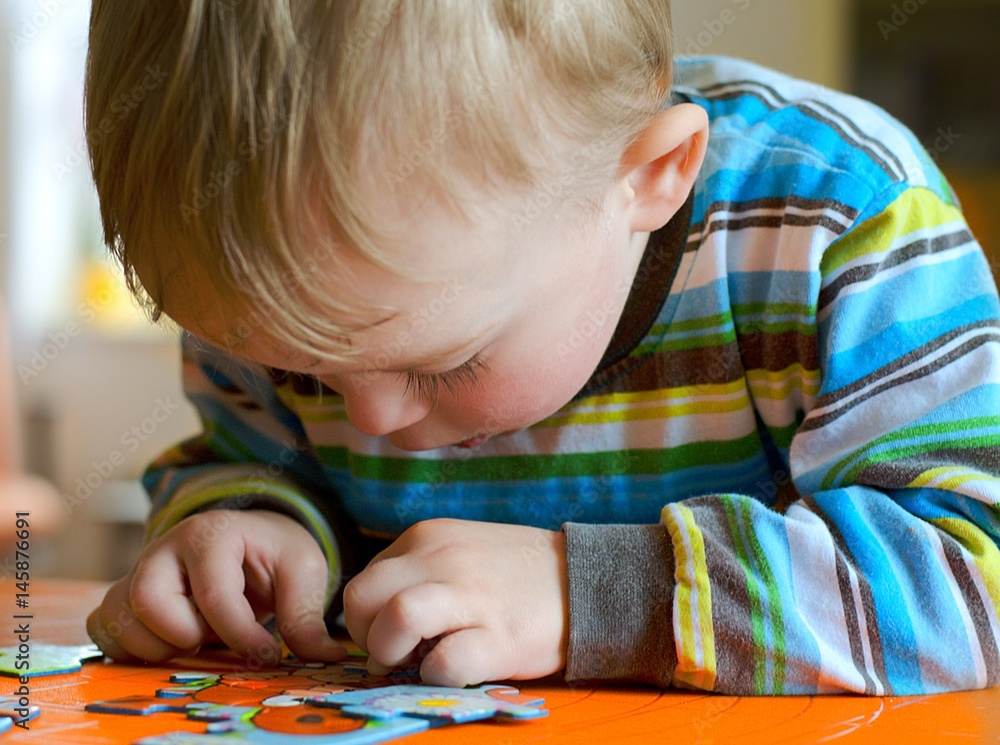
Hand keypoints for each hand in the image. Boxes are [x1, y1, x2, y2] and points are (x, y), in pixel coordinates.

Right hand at [87, 509, 344, 665]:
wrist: (249, 542)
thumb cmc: (274, 553)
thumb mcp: (303, 571)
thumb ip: (306, 615)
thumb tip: (325, 658)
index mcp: (212, 534)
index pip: (214, 594)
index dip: (240, 636)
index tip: (267, 656)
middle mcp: (165, 548)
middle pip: (149, 601)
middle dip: (187, 634)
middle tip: (217, 638)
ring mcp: (137, 570)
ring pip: (121, 618)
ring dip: (159, 646)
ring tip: (197, 639)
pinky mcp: (122, 595)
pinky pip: (102, 628)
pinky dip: (129, 648)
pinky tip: (168, 646)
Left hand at [344, 518, 567, 686]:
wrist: (586, 579)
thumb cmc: (515, 572)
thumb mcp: (459, 550)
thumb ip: (417, 573)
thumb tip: (375, 623)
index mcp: (427, 537)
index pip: (363, 581)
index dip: (368, 617)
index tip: (394, 633)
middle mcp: (443, 559)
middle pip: (362, 598)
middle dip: (365, 636)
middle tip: (392, 653)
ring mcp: (470, 597)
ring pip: (396, 620)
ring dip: (392, 654)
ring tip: (414, 662)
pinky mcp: (498, 638)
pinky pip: (443, 665)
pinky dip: (438, 676)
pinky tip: (456, 669)